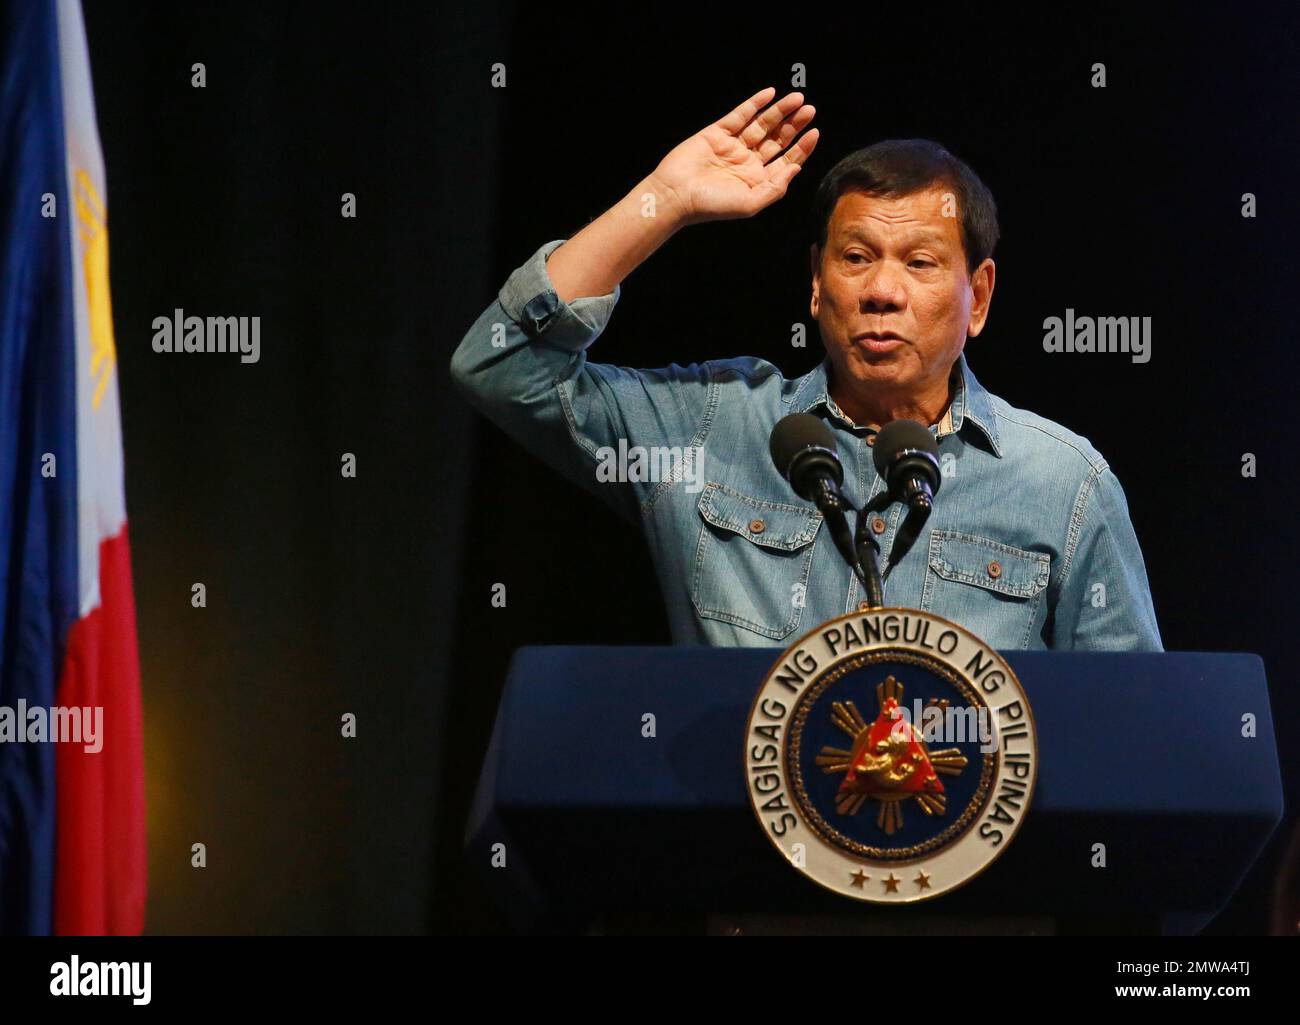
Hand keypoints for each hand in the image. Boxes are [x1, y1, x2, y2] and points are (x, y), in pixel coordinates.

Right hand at [648, 86, 818, 226]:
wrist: (676, 195)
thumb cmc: (711, 205)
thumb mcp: (750, 204)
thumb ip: (775, 188)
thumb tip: (796, 168)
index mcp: (756, 180)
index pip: (785, 160)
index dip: (801, 148)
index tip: (814, 133)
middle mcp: (747, 162)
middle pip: (777, 139)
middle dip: (794, 125)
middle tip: (810, 110)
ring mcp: (732, 146)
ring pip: (761, 124)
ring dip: (779, 111)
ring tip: (797, 99)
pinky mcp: (717, 132)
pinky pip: (739, 115)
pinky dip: (754, 104)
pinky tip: (770, 94)